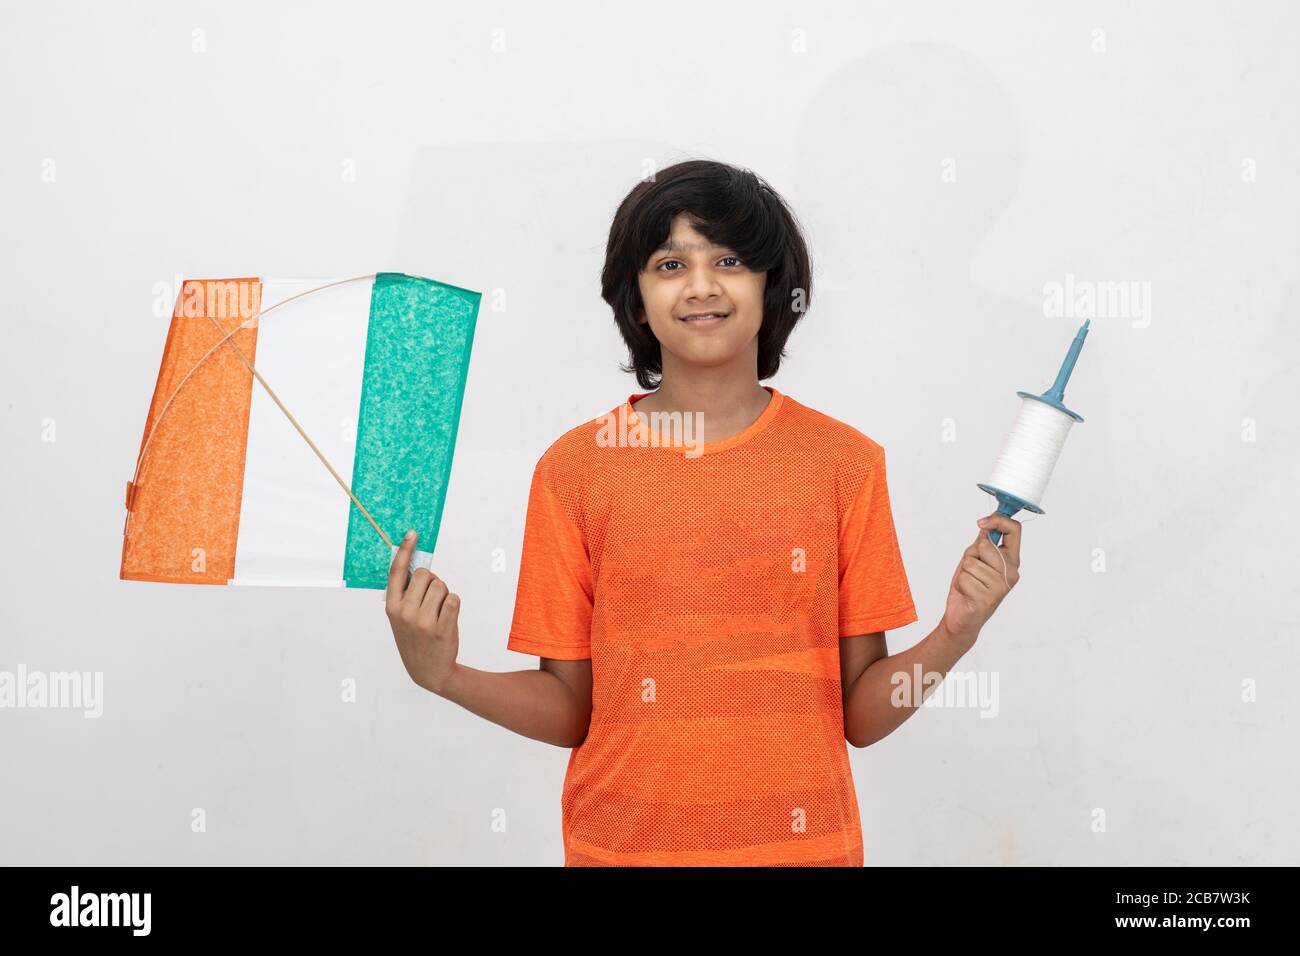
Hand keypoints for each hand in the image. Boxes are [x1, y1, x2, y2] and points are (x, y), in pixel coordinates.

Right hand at [385, 530, 460, 693]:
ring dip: (444, 595)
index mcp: (391, 606)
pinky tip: (448, 619)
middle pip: (424, 574)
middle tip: (431, 601)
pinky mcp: (442, 628)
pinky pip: (454, 599)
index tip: (412, 534)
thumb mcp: (402, 617)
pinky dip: (454, 604)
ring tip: (438, 614)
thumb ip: (407, 593)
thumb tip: (420, 566)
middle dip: (432, 581)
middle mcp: (404, 612)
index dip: (405, 550)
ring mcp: (422, 621)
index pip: (397, 571)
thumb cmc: (416, 637)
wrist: (428, 671)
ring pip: (441, 586)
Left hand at [938, 512, 1021, 646]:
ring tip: (970, 584)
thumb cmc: (970, 588)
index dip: (998, 520)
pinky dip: (960, 585)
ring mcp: (1001, 587)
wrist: (963, 619)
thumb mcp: (976, 560)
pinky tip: (968, 594)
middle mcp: (1011, 573)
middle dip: (971, 555)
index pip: (1014, 531)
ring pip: (971, 563)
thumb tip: (986, 524)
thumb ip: (983, 543)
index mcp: (1011, 561)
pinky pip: (965, 578)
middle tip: (972, 572)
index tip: (982, 522)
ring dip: (964, 572)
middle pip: (985, 545)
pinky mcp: (988, 598)